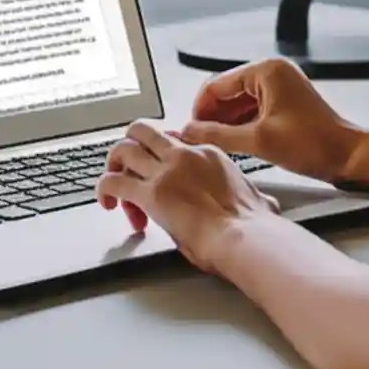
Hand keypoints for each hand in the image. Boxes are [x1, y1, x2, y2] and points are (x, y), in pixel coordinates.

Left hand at [96, 120, 279, 272]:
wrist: (246, 238)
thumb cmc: (253, 226)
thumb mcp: (257, 200)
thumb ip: (254, 198)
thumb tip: (265, 206)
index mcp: (209, 154)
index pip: (173, 141)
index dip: (162, 158)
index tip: (161, 176)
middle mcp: (184, 155)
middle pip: (143, 131)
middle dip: (129, 148)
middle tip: (126, 170)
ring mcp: (165, 171)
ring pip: (123, 150)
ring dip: (113, 168)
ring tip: (114, 191)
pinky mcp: (149, 194)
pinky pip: (112, 182)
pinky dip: (103, 191)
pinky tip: (107, 205)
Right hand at [181, 58, 364, 182]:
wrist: (350, 157)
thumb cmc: (313, 144)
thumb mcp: (258, 140)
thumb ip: (217, 135)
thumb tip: (187, 132)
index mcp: (265, 71)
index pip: (216, 84)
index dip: (198, 109)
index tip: (188, 131)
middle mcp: (272, 73)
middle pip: (226, 92)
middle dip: (211, 116)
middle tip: (197, 140)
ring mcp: (279, 88)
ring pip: (238, 103)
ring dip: (224, 123)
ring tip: (212, 145)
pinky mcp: (285, 103)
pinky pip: (252, 110)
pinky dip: (240, 126)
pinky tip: (232, 144)